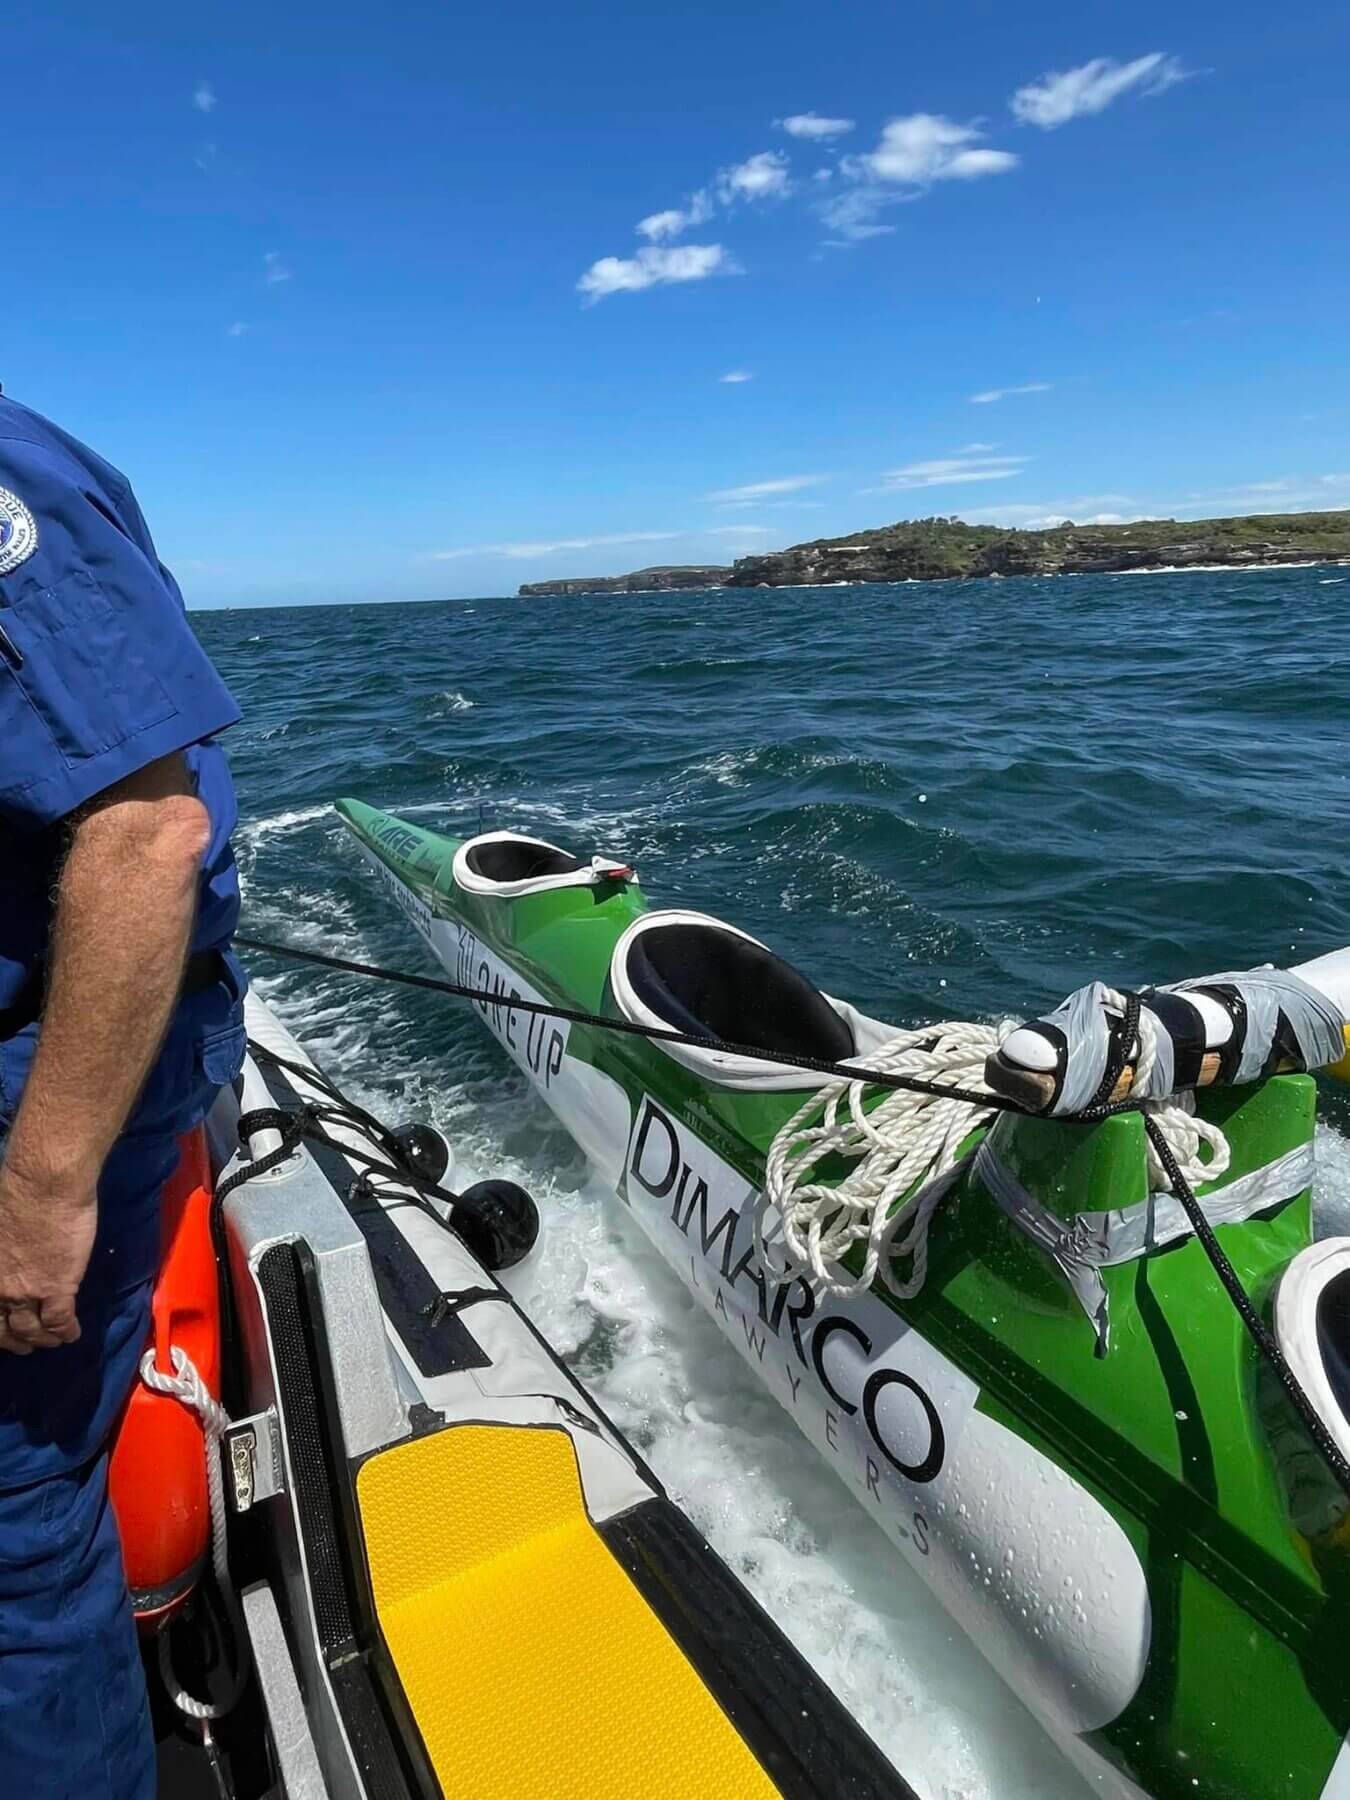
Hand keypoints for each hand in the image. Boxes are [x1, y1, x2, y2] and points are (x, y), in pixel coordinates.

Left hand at [0, 1162, 96, 1353]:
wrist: (44, 1186)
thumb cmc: (14, 1194)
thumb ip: (0, 1254)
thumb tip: (9, 1261)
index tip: (5, 1327)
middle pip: (3, 1329)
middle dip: (16, 1341)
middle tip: (26, 1344)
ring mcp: (25, 1292)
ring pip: (31, 1330)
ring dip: (43, 1339)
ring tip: (54, 1341)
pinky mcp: (57, 1288)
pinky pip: (59, 1322)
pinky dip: (66, 1332)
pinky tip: (73, 1333)